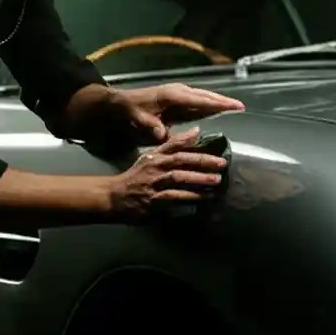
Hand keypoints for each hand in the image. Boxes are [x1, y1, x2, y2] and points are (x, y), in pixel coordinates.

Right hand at [108, 128, 227, 221]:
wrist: (115, 196)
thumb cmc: (137, 175)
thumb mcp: (153, 156)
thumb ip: (175, 144)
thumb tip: (196, 130)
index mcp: (156, 158)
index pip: (178, 152)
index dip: (198, 153)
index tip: (218, 156)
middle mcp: (155, 170)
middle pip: (180, 165)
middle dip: (201, 166)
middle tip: (220, 168)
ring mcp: (153, 187)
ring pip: (176, 182)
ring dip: (196, 183)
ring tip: (214, 184)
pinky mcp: (152, 203)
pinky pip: (171, 201)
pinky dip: (185, 201)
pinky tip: (199, 203)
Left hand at [118, 83, 244, 143]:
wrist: (123, 101)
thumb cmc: (132, 110)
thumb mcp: (139, 119)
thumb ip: (151, 126)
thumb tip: (161, 134)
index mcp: (173, 95)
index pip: (200, 99)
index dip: (217, 104)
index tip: (233, 106)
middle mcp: (179, 90)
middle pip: (206, 95)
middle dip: (224, 100)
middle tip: (241, 106)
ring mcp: (179, 92)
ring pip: (204, 95)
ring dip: (219, 100)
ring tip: (235, 105)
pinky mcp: (179, 95)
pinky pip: (198, 98)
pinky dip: (210, 101)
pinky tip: (218, 106)